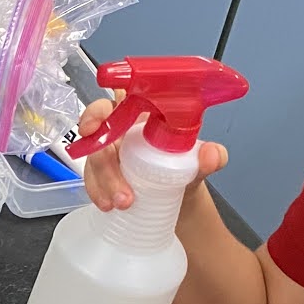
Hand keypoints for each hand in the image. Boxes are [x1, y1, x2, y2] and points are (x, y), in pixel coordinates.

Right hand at [76, 95, 228, 212]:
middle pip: (99, 127)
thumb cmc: (186, 172)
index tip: (98, 121)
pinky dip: (97, 191)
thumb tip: (212, 154)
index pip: (119, 98)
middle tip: (107, 165)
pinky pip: (91, 179)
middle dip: (98, 147)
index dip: (102, 107)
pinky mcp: (102, 175)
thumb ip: (211, 158)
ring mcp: (110, 153)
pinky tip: (108, 205)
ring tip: (123, 202)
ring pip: (94, 157)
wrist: (180, 204)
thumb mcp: (200, 165)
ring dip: (102, 178)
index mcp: (145, 116)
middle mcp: (123, 130)